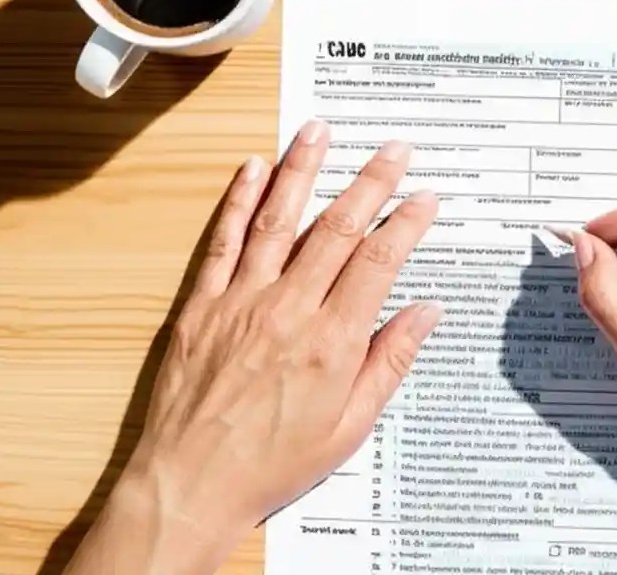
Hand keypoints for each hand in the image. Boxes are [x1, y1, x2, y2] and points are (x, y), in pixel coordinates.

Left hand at [66, 121, 440, 573]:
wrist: (192, 484)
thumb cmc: (273, 464)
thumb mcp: (350, 426)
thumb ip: (390, 362)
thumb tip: (425, 313)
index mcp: (333, 342)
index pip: (379, 262)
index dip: (407, 222)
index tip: (425, 197)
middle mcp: (289, 310)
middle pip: (338, 229)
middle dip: (370, 182)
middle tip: (393, 148)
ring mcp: (242, 302)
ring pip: (279, 221)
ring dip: (303, 171)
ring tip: (319, 131)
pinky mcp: (202, 306)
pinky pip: (222, 242)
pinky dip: (238, 202)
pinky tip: (253, 170)